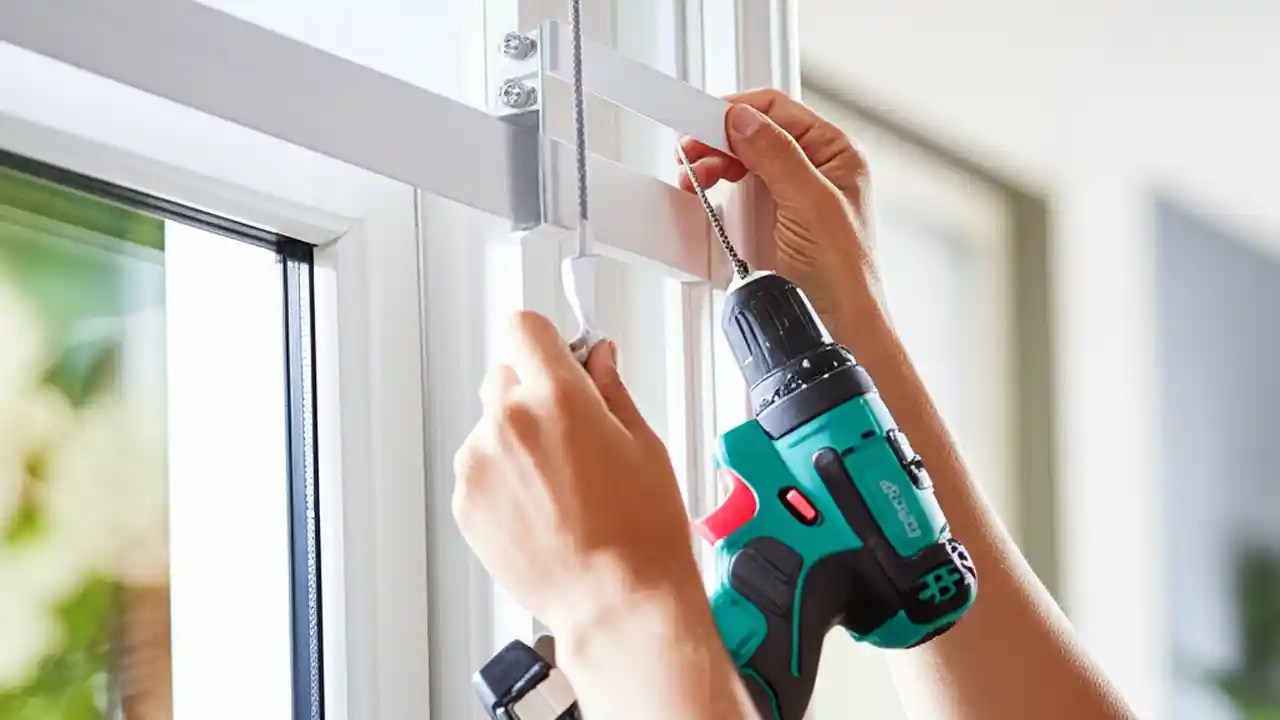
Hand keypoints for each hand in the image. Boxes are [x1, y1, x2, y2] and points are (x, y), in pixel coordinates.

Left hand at [452, 312, 701, 638]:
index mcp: (558, 396)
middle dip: (533, 394)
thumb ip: (610, 390)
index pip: (524, 327)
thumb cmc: (639, 532)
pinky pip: (481, 470)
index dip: (544, 341)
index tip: (556, 357)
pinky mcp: (466, 501)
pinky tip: (543, 510)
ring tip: (561, 488)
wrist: (614, 601)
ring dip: (516, 442)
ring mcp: (479, 463)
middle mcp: (508, 422)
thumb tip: (598, 358)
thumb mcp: (644, 443)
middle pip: (505, 376)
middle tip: (572, 435)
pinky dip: (503, 481)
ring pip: (491, 427)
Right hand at [678, 89, 879, 331]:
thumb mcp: (812, 205)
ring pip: (741, 161)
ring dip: (712, 164)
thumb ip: (778, 156)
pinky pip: (736, 192)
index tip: (703, 122)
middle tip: (688, 153)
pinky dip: (715, 190)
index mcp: (835, 153)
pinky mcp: (770, 219)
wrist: (840, 325)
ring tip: (693, 177)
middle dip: (717, 140)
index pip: (778, 111)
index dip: (737, 111)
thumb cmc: (846, 273)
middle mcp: (814, 168)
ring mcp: (790, 194)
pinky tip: (704, 195)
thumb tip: (744, 119)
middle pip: (754, 133)